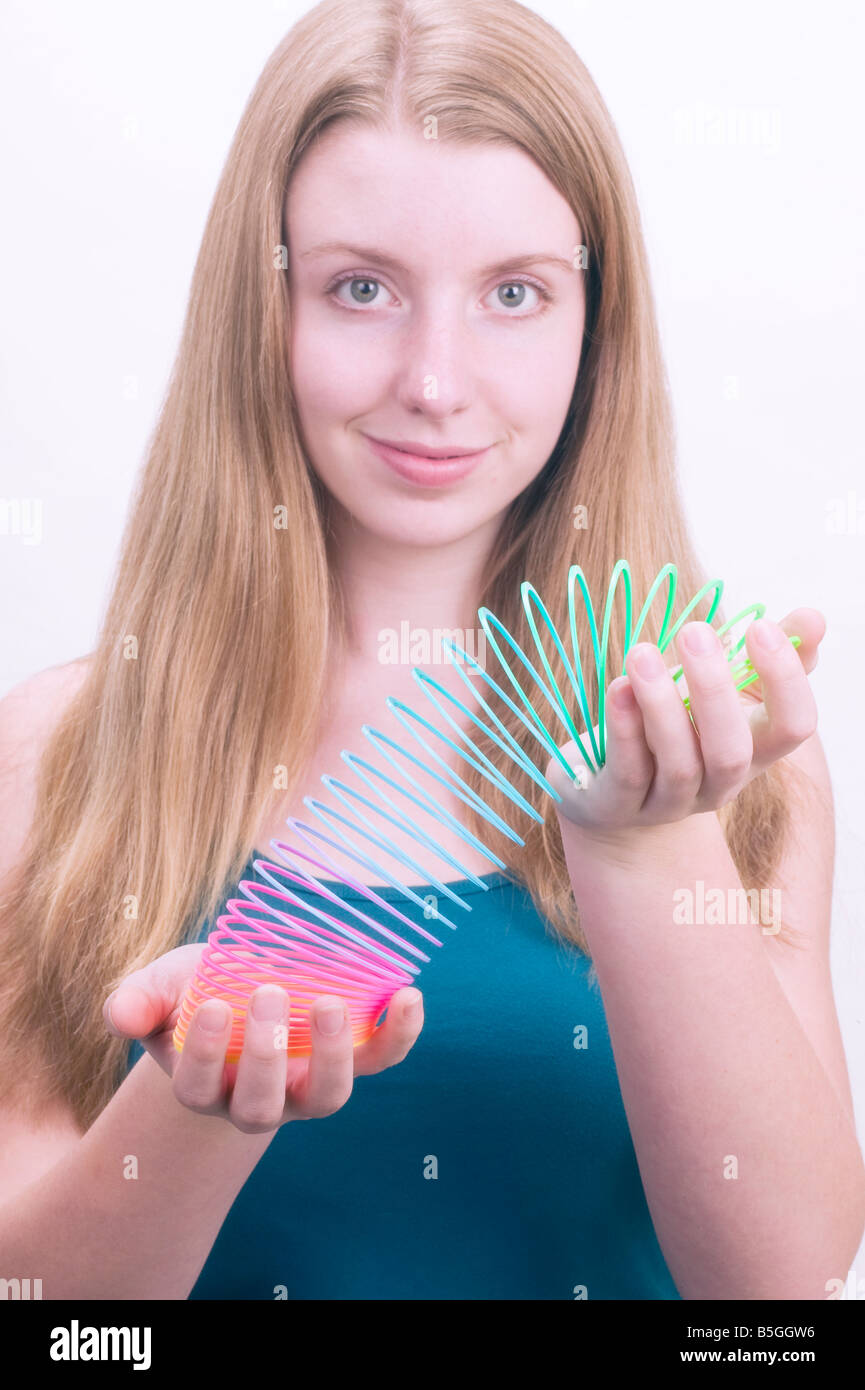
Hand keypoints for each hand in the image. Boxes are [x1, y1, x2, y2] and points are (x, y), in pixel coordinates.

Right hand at [103, 943, 423, 1132]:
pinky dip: (399, 1033)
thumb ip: (139, 1000)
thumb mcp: (164, 988)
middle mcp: (258, 1100)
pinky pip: (380, 1059)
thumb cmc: (198, 991)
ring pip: (326, 1098)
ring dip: (333, 1054)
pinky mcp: (352, 1061)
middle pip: (261, 1105)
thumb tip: (119, 1015)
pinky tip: (408, 996)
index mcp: (206, 1086)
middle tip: (271, 993)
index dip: (204, 1054)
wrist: (246, 992)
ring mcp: (308, 1086)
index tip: (213, 1005)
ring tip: (334, 1005)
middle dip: (267, 1054)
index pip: (199, 1087)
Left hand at [546, 608, 824, 840]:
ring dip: (661, 704)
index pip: (794, 726)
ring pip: (679, 763)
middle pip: (732, 751)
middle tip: (694, 632)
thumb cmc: (681, 724)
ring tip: (642, 653)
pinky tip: (618, 687)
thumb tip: (813, 617)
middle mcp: (719, 784)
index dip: (785, 680)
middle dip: (715, 689)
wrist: (615, 790)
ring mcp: (671, 802)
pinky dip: (624, 727)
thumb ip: (769, 654)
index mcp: (755, 751)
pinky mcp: (621, 806)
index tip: (760, 627)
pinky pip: (629, 772)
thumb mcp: (725, 689)